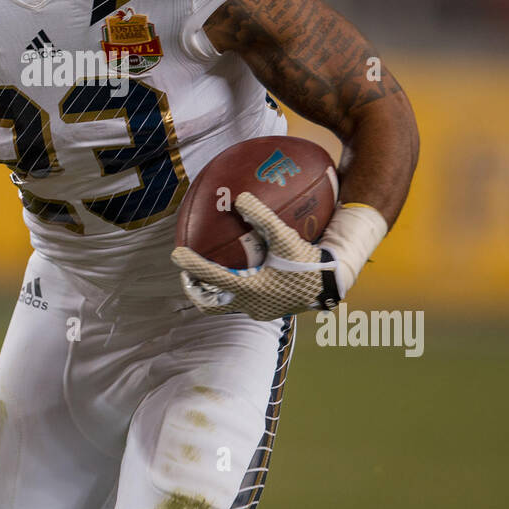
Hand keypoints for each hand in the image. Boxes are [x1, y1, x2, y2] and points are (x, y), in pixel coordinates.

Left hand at [170, 192, 341, 320]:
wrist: (332, 284)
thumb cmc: (308, 261)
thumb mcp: (285, 237)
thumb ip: (262, 217)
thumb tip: (239, 198)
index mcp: (250, 289)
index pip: (212, 278)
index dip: (191, 265)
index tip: (176, 254)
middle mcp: (250, 305)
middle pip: (211, 304)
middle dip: (195, 289)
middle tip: (186, 274)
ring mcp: (259, 310)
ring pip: (226, 305)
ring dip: (212, 292)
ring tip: (204, 275)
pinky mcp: (269, 310)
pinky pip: (244, 301)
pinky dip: (234, 289)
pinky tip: (239, 271)